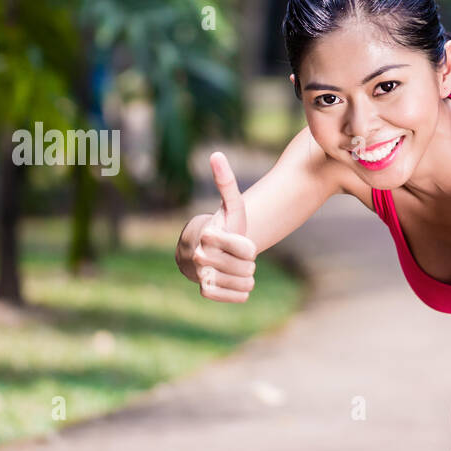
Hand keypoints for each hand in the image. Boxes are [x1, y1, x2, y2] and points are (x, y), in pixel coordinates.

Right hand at [184, 152, 256, 301]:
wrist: (203, 252)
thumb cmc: (224, 227)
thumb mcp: (230, 206)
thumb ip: (225, 182)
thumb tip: (216, 154)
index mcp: (209, 234)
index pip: (249, 250)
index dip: (250, 248)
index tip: (239, 243)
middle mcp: (200, 256)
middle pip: (249, 267)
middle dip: (248, 263)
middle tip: (235, 256)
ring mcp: (201, 275)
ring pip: (245, 283)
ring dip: (247, 277)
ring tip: (235, 268)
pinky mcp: (206, 291)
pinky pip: (238, 296)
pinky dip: (241, 291)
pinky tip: (233, 282)